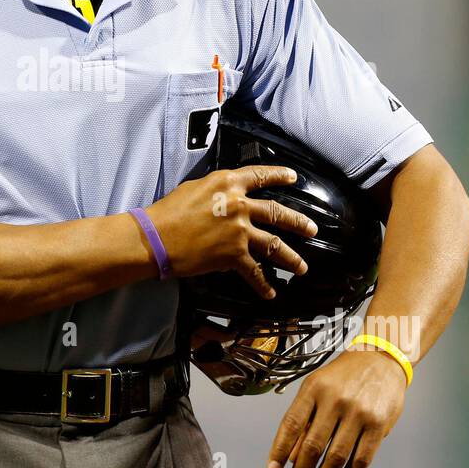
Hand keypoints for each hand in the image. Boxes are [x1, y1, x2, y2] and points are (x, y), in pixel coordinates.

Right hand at [145, 165, 316, 298]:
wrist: (156, 237)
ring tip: (302, 267)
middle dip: (298, 222)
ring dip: (291, 258)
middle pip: (277, 212)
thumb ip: (217, 190)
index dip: (279, 175)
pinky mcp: (234, 255)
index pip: (260, 175)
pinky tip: (270, 292)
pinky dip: (263, 284)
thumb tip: (229, 196)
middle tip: (312, 229)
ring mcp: (239, 231)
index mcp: (228, 183)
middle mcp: (239, 204)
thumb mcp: (195, 188)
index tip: (293, 178)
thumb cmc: (168, 211)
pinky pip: (254, 272)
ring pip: (274, 245)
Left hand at [265, 348, 407, 467]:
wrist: (381, 359)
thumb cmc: (343, 376)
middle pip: (313, 446)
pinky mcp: (378, 425)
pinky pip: (361, 460)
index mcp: (314, 388)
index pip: (292, 423)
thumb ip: (304, 419)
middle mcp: (336, 400)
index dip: (279, 449)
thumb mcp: (316, 386)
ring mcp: (359, 413)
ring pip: (336, 457)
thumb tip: (289, 456)